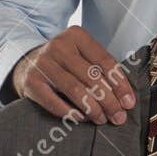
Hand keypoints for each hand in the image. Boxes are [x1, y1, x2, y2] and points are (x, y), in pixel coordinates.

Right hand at [10, 25, 135, 124]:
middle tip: (118, 117)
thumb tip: (125, 99)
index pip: (105, 61)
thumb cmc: (64, 62)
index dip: (120, 85)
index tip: (129, 103)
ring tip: (102, 119)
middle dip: (109, 101)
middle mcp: (59, 46)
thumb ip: (102, 70)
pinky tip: (81, 118)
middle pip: (92, 78)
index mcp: (77, 36)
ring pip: (75, 90)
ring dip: (93, 109)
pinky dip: (71, 112)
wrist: (26, 63)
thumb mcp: (82, 56)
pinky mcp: (31, 81)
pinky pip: (54, 102)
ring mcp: (43, 63)